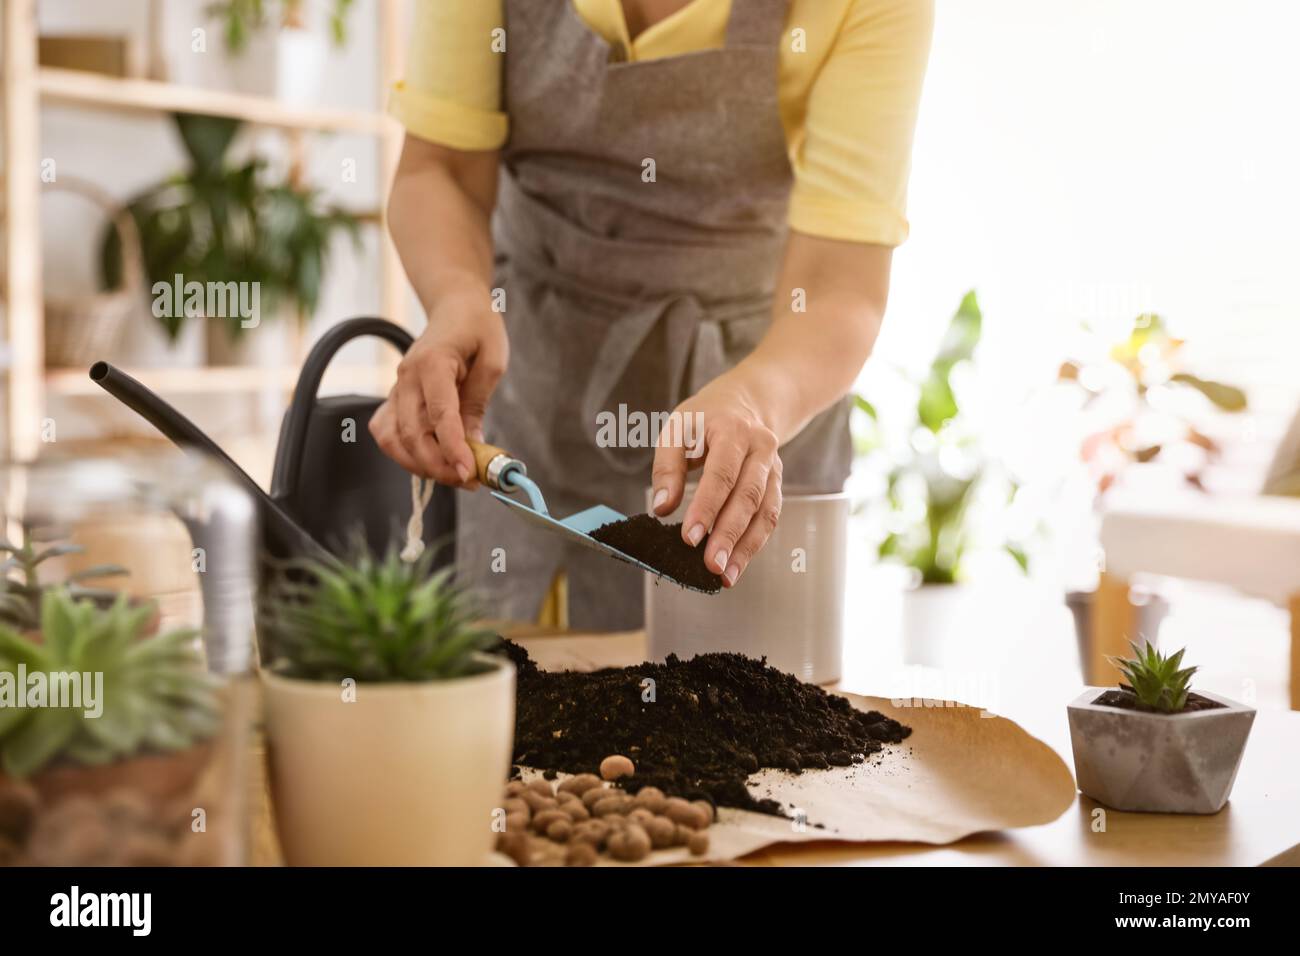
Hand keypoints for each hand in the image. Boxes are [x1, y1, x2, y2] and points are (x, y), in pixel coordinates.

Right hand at [369, 290, 507, 486]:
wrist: (455, 307)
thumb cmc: (478, 329)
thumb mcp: (493, 361)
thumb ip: (478, 403)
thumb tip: (472, 445)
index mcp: (432, 362)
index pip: (439, 414)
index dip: (452, 448)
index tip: (469, 472)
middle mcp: (406, 376)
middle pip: (412, 434)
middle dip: (440, 465)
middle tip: (470, 480)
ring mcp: (396, 388)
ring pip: (394, 439)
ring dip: (421, 464)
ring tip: (453, 474)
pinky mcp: (395, 398)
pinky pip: (388, 433)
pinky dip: (404, 453)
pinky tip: (430, 460)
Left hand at [651, 376, 782, 587]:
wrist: (747, 404)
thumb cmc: (705, 419)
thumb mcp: (677, 428)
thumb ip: (667, 467)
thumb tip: (663, 508)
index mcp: (733, 431)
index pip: (721, 474)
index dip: (706, 508)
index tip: (689, 537)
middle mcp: (760, 449)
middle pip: (748, 496)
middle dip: (728, 534)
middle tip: (711, 565)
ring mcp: (773, 468)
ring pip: (765, 512)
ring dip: (746, 547)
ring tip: (726, 576)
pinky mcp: (776, 485)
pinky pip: (770, 517)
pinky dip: (754, 543)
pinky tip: (738, 563)